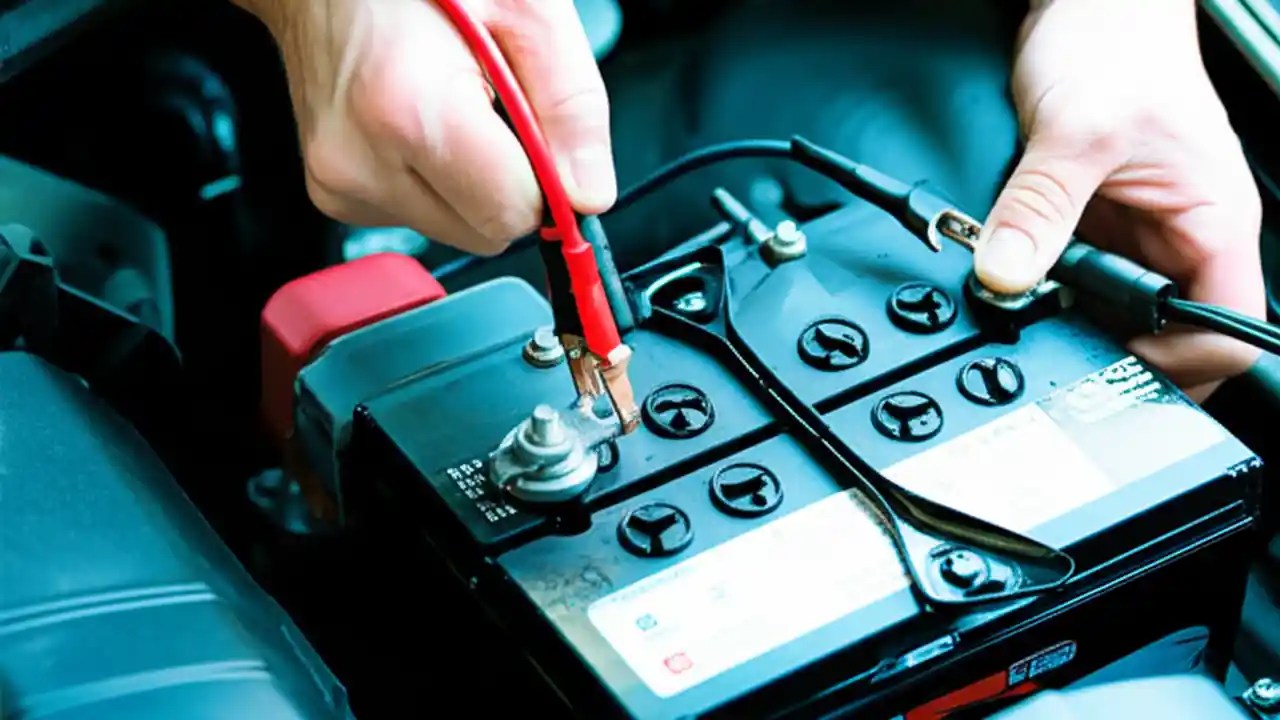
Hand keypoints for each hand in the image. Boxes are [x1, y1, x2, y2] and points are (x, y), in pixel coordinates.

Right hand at [234, 0, 616, 254]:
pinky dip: (435, 179)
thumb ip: (571, 106)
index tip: (542, 138)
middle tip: (493, 109)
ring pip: (457, 231)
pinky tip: (420, 123)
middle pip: (486, 233)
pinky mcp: (332, 193)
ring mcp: (341, 183)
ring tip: (452, 106)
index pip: (514, 213)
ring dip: (472, 182)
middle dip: (509, 182)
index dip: (545, 178)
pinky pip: (421, 217)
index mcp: (409, 111)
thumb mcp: (527, 11)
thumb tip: (589, 195)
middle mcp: (363, 161)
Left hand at [974, 0, 1265, 399]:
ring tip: (1037, 304)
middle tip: (1060, 335)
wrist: (1088, 10)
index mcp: (1215, 223)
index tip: (1118, 361)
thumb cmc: (1115, 48)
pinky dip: (1052, 286)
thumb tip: (1006, 275)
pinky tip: (1024, 277)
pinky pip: (1081, 277)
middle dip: (1115, 346)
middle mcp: (1185, 236)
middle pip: (1167, 333)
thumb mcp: (1075, 132)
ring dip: (1078, 316)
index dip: (1180, 363)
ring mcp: (1142, 232)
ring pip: (1119, 310)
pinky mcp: (1100, 222)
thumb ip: (1039, 209)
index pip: (1228, 329)